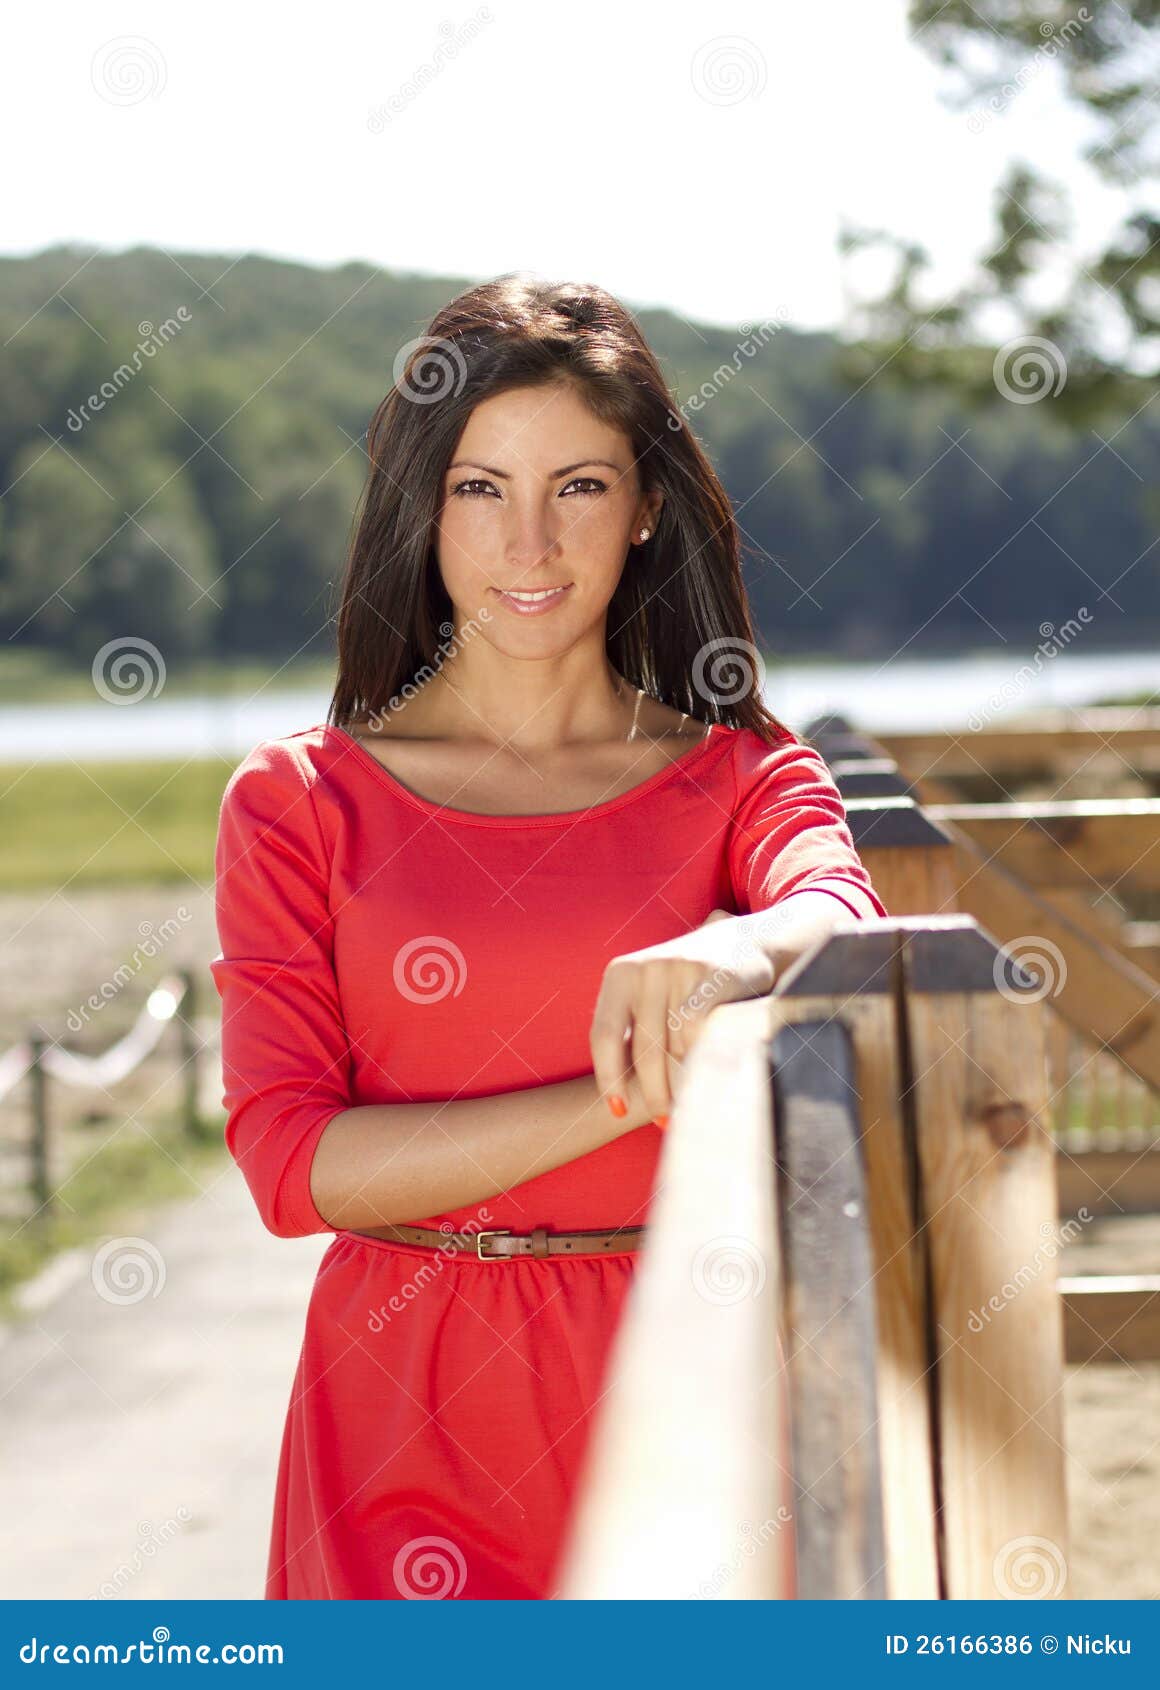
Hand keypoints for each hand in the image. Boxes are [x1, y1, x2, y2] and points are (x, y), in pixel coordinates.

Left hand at [589, 908, 775, 1126]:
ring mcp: (679, 968)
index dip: (609, 1079)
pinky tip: (710, 1065)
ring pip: (675, 1045)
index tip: (618, 1110)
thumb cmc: (690, 985)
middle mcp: (645, 967)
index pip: (602, 1036)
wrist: (746, 943)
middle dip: (653, 1092)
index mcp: (620, 974)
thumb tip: (617, 1098)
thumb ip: (632, 1033)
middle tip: (664, 1119)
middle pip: (642, 1049)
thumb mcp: (651, 997)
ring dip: (683, 1077)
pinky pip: (699, 1032)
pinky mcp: (714, 975)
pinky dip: (703, 1054)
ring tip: (691, 1093)